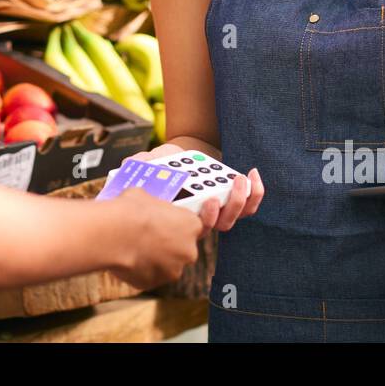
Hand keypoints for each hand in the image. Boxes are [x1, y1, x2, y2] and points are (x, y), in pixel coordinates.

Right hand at [106, 190, 203, 290]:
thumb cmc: (130, 211)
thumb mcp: (146, 197)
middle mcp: (188, 251)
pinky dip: (142, 270)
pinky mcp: (154, 283)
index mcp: (191, 225)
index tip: (170, 224)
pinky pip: (150, 276)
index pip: (195, 226)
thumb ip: (156, 207)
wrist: (113, 234)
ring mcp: (173, 270)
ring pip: (167, 265)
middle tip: (150, 235)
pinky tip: (128, 258)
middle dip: (169, 244)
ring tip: (135, 247)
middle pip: (182, 248)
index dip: (180, 225)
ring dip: (156, 259)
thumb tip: (149, 208)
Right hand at [125, 144, 264, 234]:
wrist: (176, 158)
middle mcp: (198, 221)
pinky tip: (252, 174)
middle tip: (222, 191)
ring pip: (231, 219)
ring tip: (240, 179)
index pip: (194, 226)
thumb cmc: (158, 165)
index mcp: (179, 217)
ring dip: (239, 201)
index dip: (203, 217)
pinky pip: (248, 207)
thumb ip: (139, 163)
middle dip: (222, 210)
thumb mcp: (146, 163)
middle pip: (216, 226)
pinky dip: (254, 194)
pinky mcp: (230, 203)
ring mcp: (216, 214)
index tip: (206, 200)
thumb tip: (130, 164)